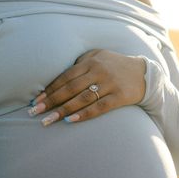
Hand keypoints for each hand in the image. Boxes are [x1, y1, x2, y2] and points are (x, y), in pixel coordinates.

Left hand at [30, 49, 145, 125]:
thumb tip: (55, 81)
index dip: (49, 89)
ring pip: (82, 98)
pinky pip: (99, 107)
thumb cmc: (114, 65)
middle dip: (50, 101)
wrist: (144, 72)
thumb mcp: (97, 57)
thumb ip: (79, 64)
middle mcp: (98, 70)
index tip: (35, 101)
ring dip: (62, 110)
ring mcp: (110, 84)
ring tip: (48, 120)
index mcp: (90, 61)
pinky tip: (70, 121)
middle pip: (69, 88)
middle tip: (34, 113)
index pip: (64, 76)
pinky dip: (84, 114)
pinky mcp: (120, 96)